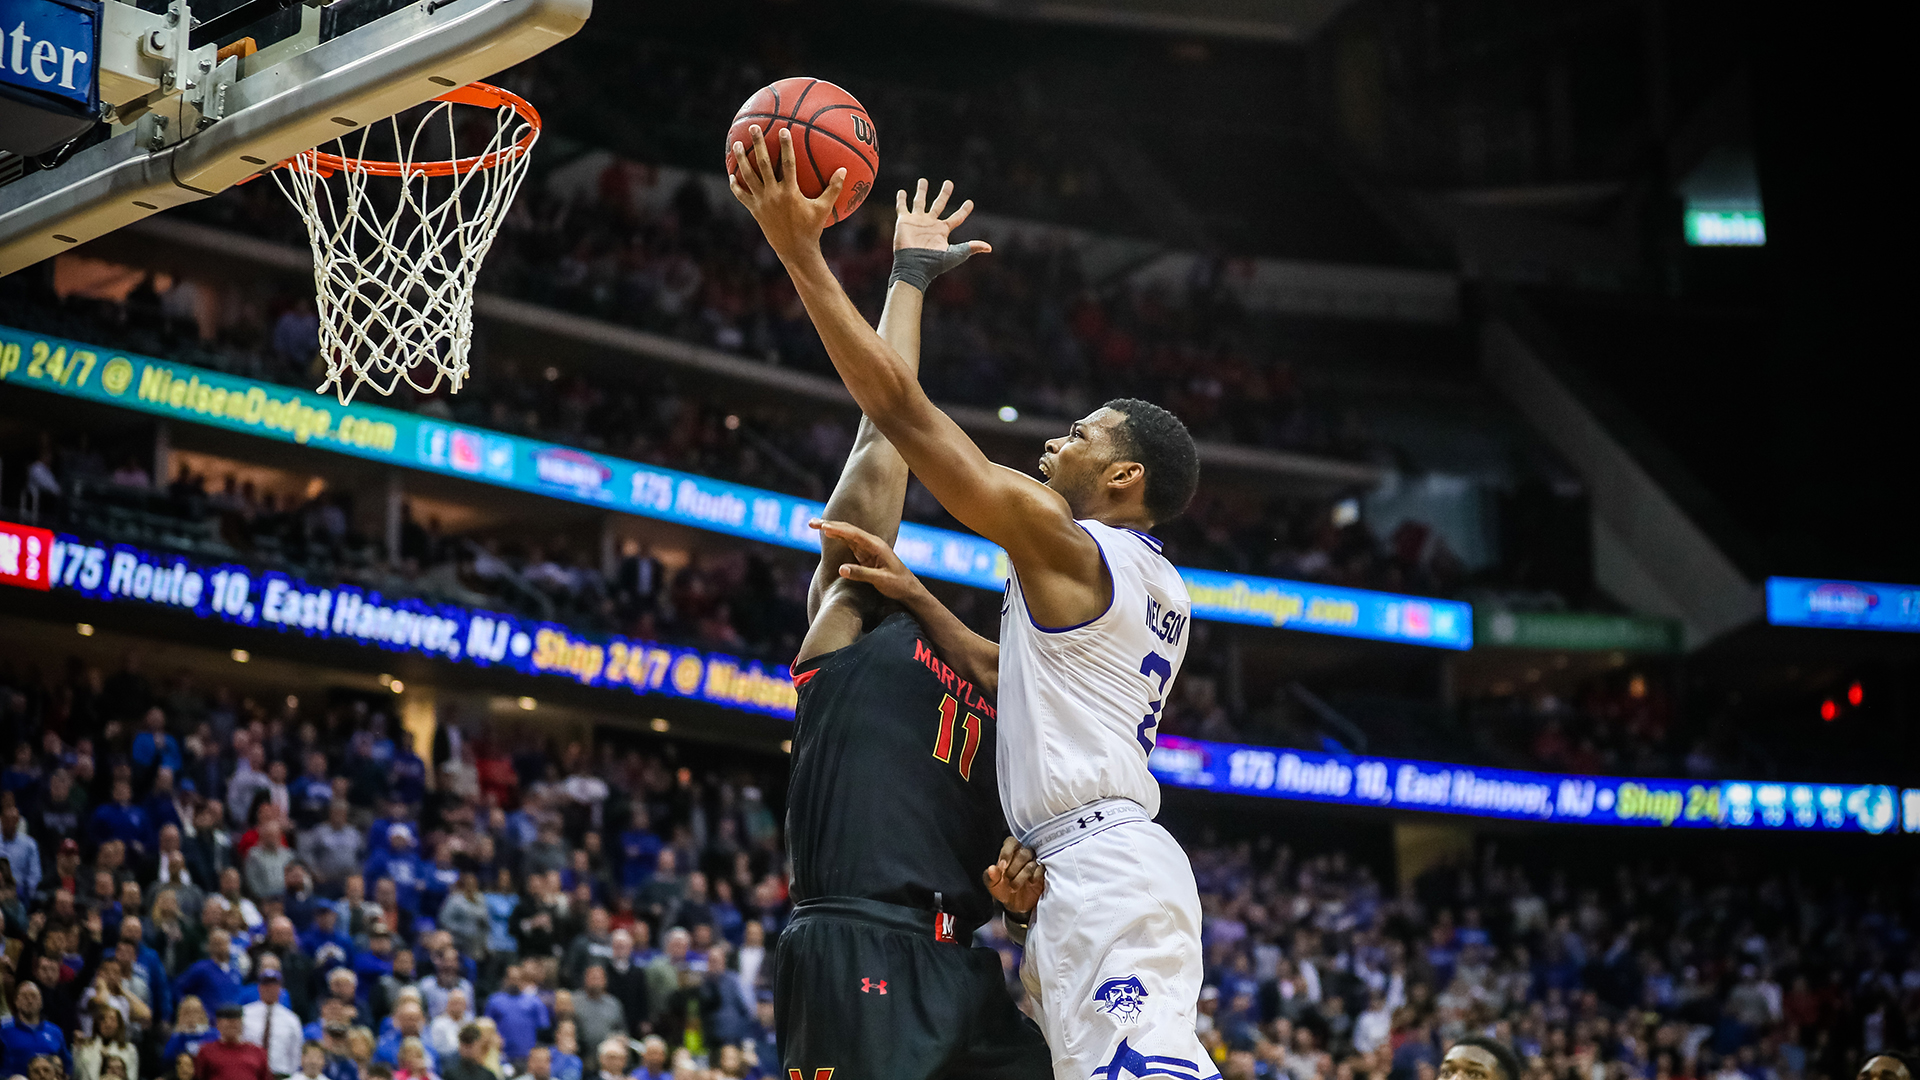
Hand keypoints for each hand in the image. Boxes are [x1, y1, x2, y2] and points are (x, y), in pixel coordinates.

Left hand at [728, 125, 844, 258]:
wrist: (794, 250)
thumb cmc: (812, 228)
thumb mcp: (824, 208)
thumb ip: (834, 188)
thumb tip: (844, 170)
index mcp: (790, 192)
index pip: (787, 164)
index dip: (785, 146)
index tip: (783, 130)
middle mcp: (773, 194)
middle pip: (763, 164)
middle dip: (758, 144)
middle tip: (754, 128)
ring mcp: (762, 202)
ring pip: (748, 177)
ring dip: (741, 160)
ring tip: (736, 145)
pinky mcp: (754, 210)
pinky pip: (742, 195)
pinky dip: (736, 185)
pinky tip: (732, 175)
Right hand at [811, 518, 923, 601]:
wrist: (908, 588)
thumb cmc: (898, 584)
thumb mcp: (881, 580)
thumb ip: (861, 573)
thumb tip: (841, 569)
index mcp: (876, 546)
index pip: (854, 534)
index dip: (838, 530)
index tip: (824, 527)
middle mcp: (871, 543)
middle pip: (847, 530)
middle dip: (829, 525)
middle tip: (811, 522)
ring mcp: (867, 547)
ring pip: (846, 534)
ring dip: (831, 529)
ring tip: (814, 524)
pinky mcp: (864, 554)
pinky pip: (848, 542)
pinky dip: (836, 537)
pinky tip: (826, 533)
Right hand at [893, 178, 992, 256]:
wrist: (914, 266)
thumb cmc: (934, 263)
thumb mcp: (956, 254)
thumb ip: (971, 248)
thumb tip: (989, 248)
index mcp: (943, 231)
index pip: (957, 217)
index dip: (964, 210)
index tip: (970, 202)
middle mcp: (931, 224)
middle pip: (939, 204)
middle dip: (944, 193)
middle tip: (949, 183)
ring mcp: (917, 222)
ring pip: (920, 202)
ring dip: (921, 191)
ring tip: (923, 180)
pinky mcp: (904, 221)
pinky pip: (902, 207)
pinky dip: (901, 199)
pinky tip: (902, 192)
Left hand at [982, 836, 1044, 915]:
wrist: (1014, 906)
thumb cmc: (1003, 890)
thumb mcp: (993, 885)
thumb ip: (990, 876)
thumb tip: (991, 869)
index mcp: (1009, 854)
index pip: (1011, 842)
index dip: (1007, 852)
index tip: (1002, 865)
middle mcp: (1022, 856)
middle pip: (1023, 853)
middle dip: (1014, 868)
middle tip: (1008, 879)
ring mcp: (1034, 864)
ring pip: (1031, 862)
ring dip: (1021, 876)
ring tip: (1014, 887)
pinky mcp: (1042, 873)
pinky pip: (1041, 869)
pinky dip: (1034, 877)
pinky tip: (1030, 883)